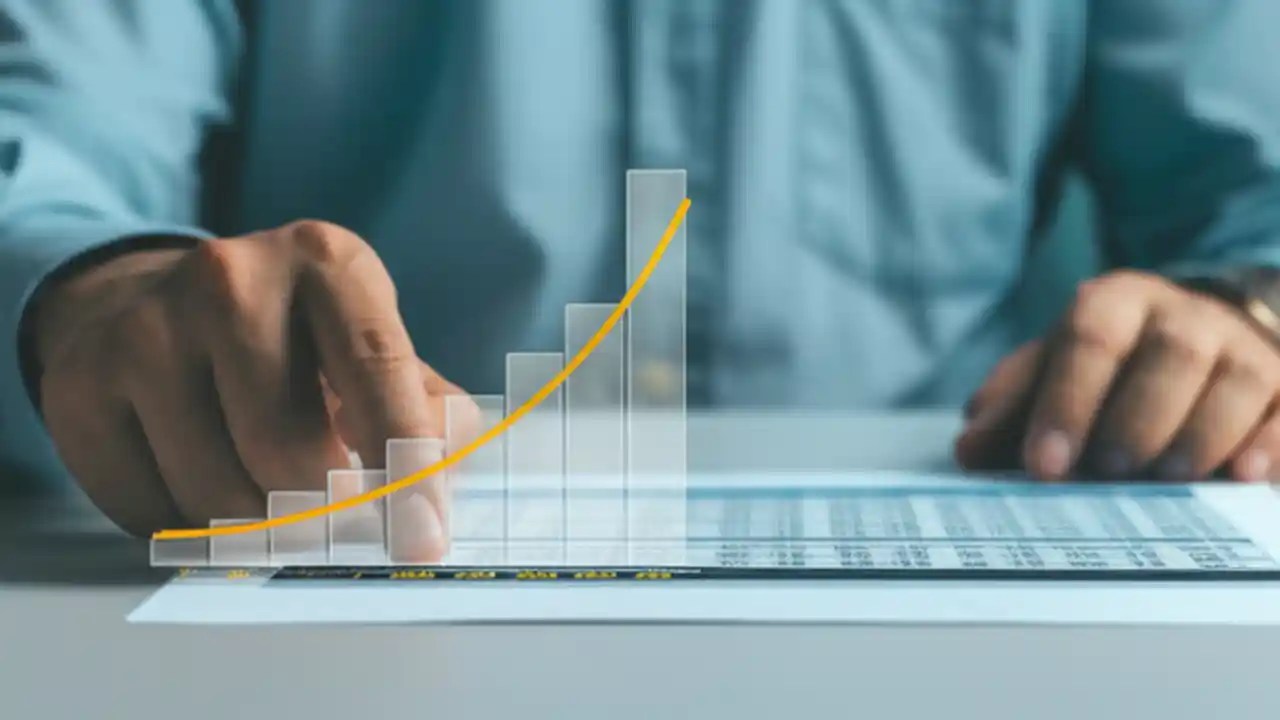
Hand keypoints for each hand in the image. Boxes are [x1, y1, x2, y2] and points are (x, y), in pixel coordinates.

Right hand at [33, 221, 473, 560]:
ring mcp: (147, 326)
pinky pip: (150, 511)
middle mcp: (232, 277)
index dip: (408, 470)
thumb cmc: (294, 342)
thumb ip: (423, 413)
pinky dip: (188, 526)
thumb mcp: (371, 349)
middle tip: (332, 516)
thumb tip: (435, 490)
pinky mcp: (82, 384)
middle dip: (324, 512)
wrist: (158, 305)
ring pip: (219, 496)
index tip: (423, 541)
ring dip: (257, 528)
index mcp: (328, 261)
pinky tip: (196, 476)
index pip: (379, 375)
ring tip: (264, 490)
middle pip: (291, 455)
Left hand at [956, 270, 1279, 482]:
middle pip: (1170, 353)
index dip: (1065, 402)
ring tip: (1165, 481)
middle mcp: (1185, 315)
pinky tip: (1243, 478)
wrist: (1199, 339)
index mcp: (1115, 303)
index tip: (1043, 464)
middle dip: (1135, 419)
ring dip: (1197, 436)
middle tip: (1106, 472)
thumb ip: (1012, 407)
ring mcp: (1245, 347)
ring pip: (1236, 379)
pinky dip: (1267, 445)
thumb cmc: (1109, 369)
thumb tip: (968, 450)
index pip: (1089, 339)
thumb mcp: (1053, 373)